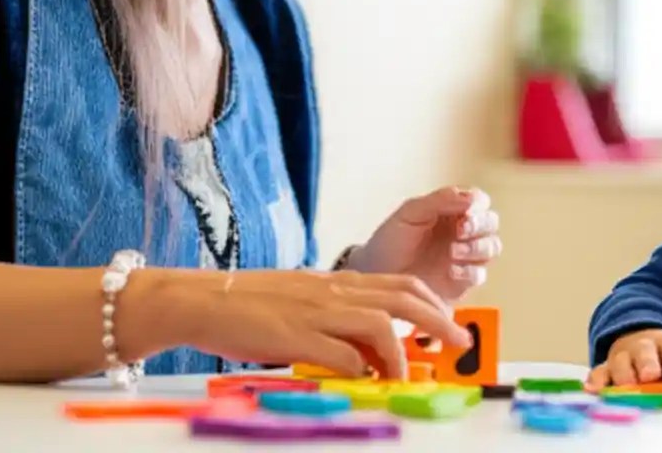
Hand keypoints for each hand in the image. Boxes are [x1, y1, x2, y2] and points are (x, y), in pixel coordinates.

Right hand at [179, 268, 472, 379]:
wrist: (202, 299)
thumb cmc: (250, 304)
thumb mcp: (304, 301)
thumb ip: (337, 318)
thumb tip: (368, 349)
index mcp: (337, 281)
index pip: (399, 283)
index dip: (432, 301)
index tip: (450, 321)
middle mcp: (333, 291)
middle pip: (401, 297)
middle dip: (438, 320)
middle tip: (459, 342)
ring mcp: (315, 312)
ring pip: (378, 323)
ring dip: (400, 352)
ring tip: (406, 376)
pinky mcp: (294, 336)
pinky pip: (340, 353)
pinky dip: (358, 368)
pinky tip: (362, 380)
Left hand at [348, 187, 500, 301]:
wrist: (374, 276)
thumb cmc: (389, 241)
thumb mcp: (410, 213)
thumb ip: (439, 201)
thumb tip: (469, 196)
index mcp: (451, 211)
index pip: (478, 201)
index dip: (478, 204)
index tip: (466, 210)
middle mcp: (462, 232)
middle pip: (490, 223)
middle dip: (481, 225)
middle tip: (462, 229)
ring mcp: (464, 257)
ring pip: (491, 247)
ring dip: (477, 247)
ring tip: (454, 252)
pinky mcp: (462, 281)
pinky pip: (480, 275)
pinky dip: (471, 271)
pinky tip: (452, 270)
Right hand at [587, 328, 661, 388]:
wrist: (641, 344)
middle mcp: (642, 346)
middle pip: (643, 351)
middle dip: (647, 363)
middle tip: (650, 376)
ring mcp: (621, 356)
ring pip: (619, 361)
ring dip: (623, 375)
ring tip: (625, 387)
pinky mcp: (605, 368)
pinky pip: (598, 372)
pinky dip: (596, 381)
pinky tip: (594, 390)